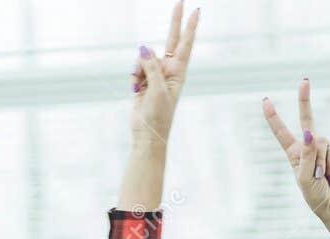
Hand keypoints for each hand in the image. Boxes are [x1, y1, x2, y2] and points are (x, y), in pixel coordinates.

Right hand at [128, 3, 199, 151]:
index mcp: (178, 72)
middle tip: (180, 2)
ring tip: (140, 87)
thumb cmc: (158, 115)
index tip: (196, 11)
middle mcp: (168, 70)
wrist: (147, 134)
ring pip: (144, 58)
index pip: (185, 45)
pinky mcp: (144, 81)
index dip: (189, 27)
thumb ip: (151, 66)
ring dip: (139, 69)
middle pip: (171, 40)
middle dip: (174, 22)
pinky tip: (135, 90)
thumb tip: (144, 48)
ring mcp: (156, 75)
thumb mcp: (157, 89)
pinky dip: (133, 77)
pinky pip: (136, 69)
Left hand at [261, 79, 329, 238]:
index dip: (274, 118)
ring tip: (322, 178)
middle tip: (304, 80)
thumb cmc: (316, 196)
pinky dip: (329, 165)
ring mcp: (324, 148)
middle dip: (305, 100)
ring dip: (319, 162)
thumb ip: (306, 156)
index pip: (282, 133)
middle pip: (307, 119)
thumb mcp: (304, 179)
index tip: (265, 101)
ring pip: (320, 141)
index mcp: (295, 154)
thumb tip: (310, 132)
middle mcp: (309, 148)